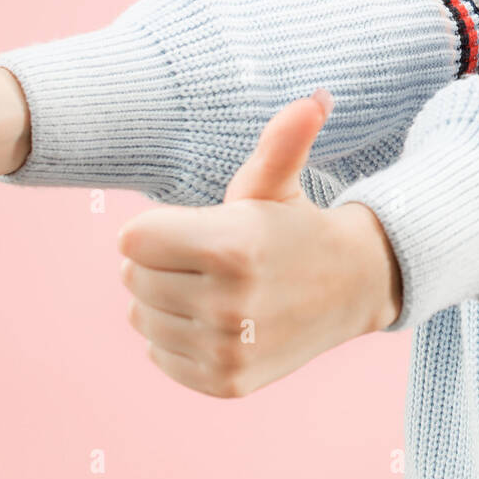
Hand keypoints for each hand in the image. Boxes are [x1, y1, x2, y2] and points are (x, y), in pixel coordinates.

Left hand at [117, 88, 401, 397]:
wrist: (348, 288)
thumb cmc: (294, 225)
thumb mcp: (277, 181)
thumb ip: (281, 139)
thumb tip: (317, 97)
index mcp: (234, 245)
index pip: (131, 241)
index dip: (153, 228)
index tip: (189, 225)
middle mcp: (230, 303)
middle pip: (132, 278)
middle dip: (156, 261)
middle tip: (201, 256)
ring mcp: (228, 349)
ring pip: (142, 317)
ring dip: (161, 300)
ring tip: (205, 286)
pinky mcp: (227, 382)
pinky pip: (159, 356)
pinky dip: (174, 338)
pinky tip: (210, 320)